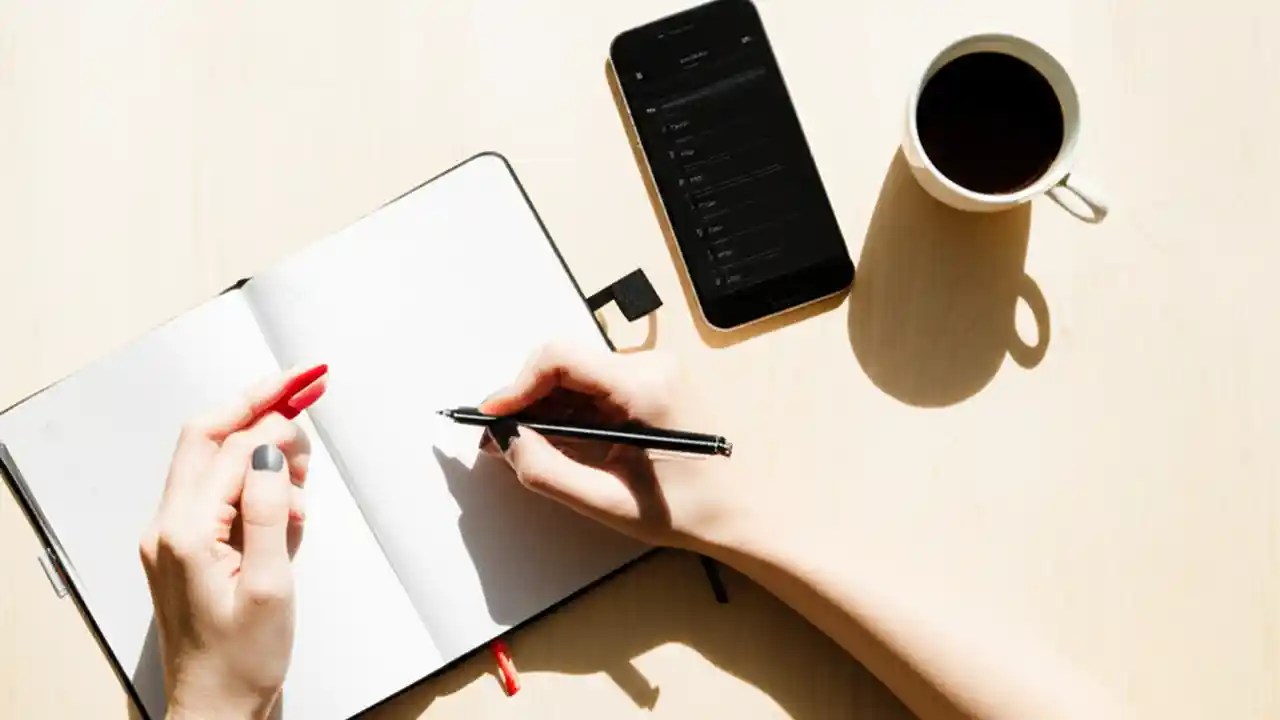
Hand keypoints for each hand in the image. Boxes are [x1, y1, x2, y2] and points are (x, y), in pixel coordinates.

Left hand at [139, 365, 327, 719]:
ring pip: (212, 460)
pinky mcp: (185, 545)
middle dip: (257, 404)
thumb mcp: (270, 586)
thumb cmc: (242, 661)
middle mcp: (168, 527)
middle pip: (207, 437)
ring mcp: (172, 535)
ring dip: (257, 446)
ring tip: (303, 467)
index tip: (309, 387)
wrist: (216, 708)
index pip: (232, 449)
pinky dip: (251, 480)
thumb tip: (265, 450)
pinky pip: (216, 491)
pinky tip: (285, 501)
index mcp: (185, 533)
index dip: (274, 416)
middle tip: (302, 383)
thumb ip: (265, 511)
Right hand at [480, 342, 742, 551]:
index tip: (494, 416)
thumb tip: (506, 441)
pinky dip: (570, 408)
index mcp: (647, 389)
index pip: (561, 359)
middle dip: (526, 400)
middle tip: (500, 440)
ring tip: (526, 445)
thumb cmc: (691, 511)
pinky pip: (596, 383)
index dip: (517, 385)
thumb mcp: (607, 502)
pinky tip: (559, 439)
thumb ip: (547, 471)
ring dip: (546, 406)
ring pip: (577, 373)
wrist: (744, 514)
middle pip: (565, 364)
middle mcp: (653, 367)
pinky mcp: (655, 380)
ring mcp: (657, 370)